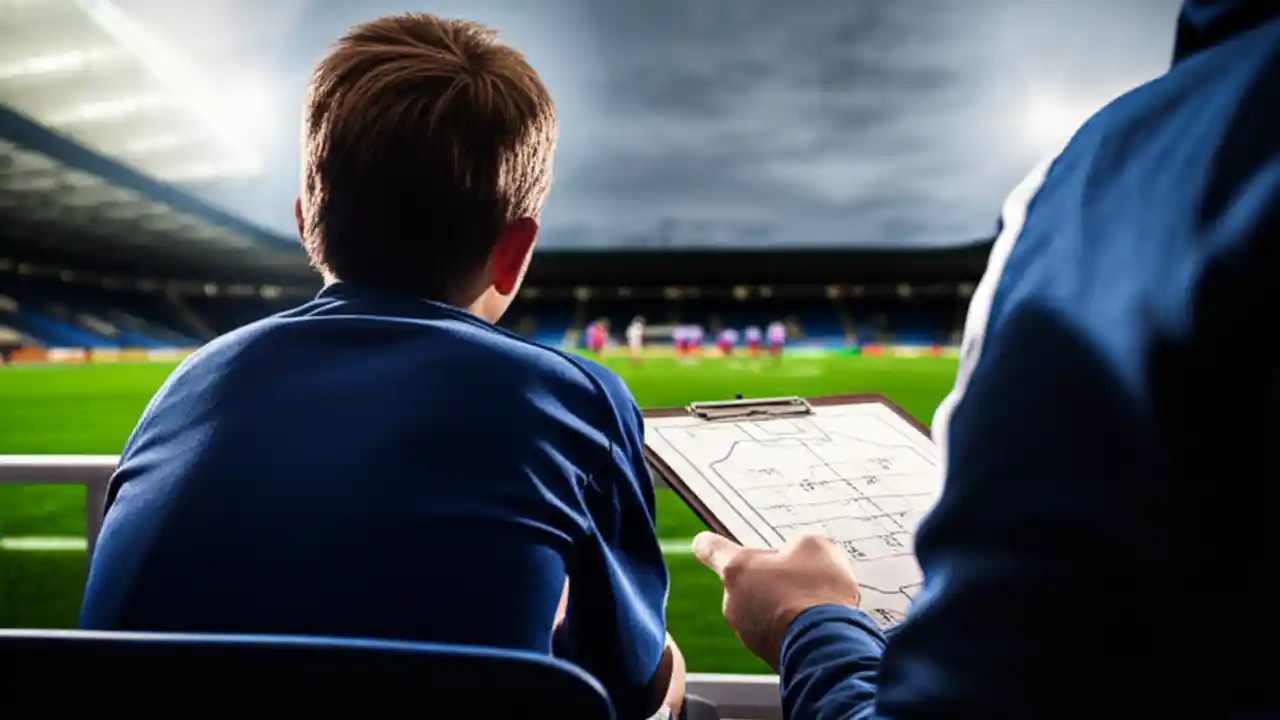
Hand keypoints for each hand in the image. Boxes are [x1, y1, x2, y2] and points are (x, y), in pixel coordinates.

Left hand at [692, 532, 861, 670]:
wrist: (831, 650)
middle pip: (745, 579)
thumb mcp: (816, 547)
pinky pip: (776, 632)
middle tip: (802, 574)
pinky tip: (821, 623)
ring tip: (818, 602)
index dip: (712, 542)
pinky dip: (793, 626)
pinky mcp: (766, 655)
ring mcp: (747, 633)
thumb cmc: (818, 593)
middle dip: (770, 575)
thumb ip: (799, 542)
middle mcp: (733, 602)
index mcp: (737, 569)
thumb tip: (800, 551)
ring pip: (762, 607)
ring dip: (784, 603)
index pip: (708, 547)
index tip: (712, 543)